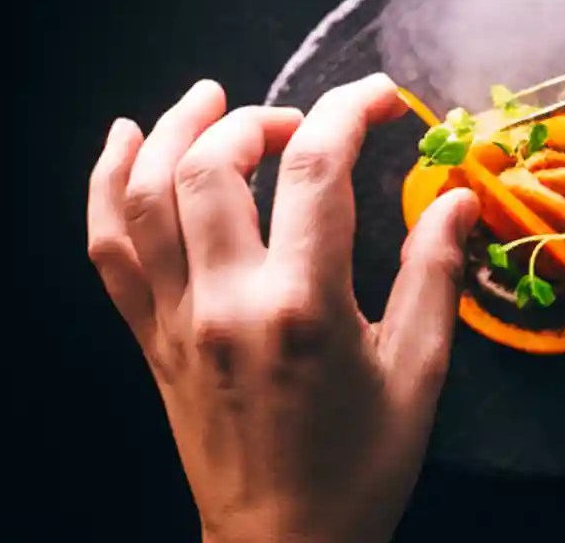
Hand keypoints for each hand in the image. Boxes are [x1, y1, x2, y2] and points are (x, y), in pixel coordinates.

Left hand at [86, 74, 479, 542]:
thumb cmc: (360, 467)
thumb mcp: (419, 374)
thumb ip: (435, 276)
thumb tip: (458, 198)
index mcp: (303, 308)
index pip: (316, 171)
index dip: (350, 111)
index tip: (382, 97)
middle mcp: (228, 302)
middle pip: (214, 167)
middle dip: (259, 119)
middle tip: (302, 124)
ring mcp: (178, 319)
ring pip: (145, 197)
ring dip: (174, 131)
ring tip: (208, 97)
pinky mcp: (151, 339)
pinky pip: (109, 250)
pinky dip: (106, 186)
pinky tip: (124, 143)